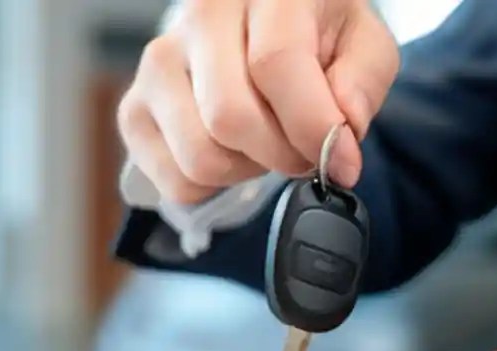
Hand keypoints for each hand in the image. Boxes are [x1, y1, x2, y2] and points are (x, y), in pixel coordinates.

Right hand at [118, 0, 399, 202]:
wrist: (257, 33)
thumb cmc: (313, 36)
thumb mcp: (360, 44)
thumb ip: (362, 82)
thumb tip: (340, 134)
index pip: (276, 64)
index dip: (313, 126)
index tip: (341, 160)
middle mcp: (200, 17)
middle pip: (230, 118)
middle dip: (280, 155)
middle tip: (302, 151)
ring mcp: (158, 64)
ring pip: (200, 156)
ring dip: (246, 172)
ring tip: (264, 145)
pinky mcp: (134, 108)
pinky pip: (175, 181)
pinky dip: (213, 186)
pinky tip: (230, 153)